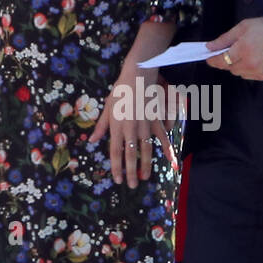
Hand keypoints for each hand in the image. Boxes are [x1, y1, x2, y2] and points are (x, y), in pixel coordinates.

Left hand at [88, 61, 178, 187]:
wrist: (138, 76)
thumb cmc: (120, 90)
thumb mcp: (107, 107)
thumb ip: (101, 126)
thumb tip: (92, 141)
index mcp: (117, 127)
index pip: (115, 152)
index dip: (116, 168)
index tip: (118, 180)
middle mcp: (130, 129)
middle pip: (130, 155)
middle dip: (131, 172)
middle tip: (133, 185)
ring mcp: (145, 126)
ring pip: (146, 150)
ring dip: (146, 165)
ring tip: (145, 178)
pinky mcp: (156, 121)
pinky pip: (162, 138)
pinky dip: (167, 149)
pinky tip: (170, 160)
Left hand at [206, 17, 262, 80]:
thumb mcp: (243, 27)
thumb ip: (224, 39)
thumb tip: (210, 46)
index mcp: (243, 49)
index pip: (222, 60)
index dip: (213, 60)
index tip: (208, 58)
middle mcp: (250, 63)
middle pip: (229, 68)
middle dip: (227, 60)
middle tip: (231, 51)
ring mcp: (258, 71)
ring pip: (238, 73)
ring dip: (237, 65)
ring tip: (245, 53)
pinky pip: (249, 76)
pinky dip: (247, 69)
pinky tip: (252, 59)